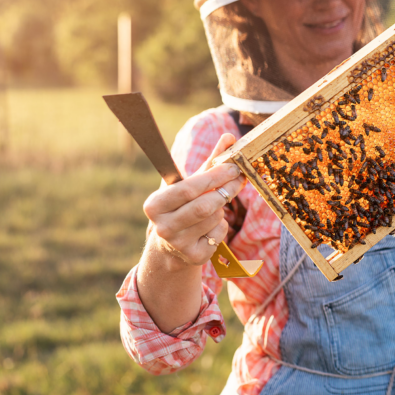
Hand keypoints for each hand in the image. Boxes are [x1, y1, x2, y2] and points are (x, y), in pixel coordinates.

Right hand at [143, 134, 245, 267]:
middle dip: (226, 191)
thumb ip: (209, 162)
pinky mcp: (194, 257)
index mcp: (155, 205)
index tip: (234, 167)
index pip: (189, 188)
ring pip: (215, 219)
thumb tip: (229, 137)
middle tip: (240, 180)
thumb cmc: (182, 207)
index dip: (214, 177)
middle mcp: (162, 227)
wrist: (171, 247)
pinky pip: (219, 235)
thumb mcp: (189, 185)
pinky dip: (222, 226)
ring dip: (222, 209)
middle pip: (204, 206)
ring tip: (215, 206)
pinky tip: (211, 226)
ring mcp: (178, 245)